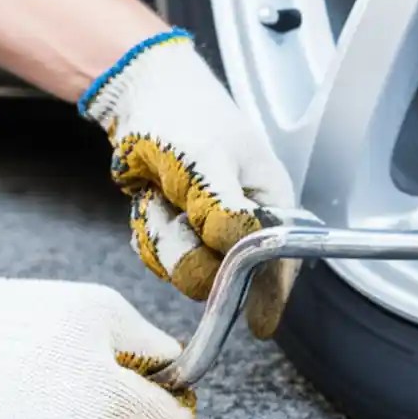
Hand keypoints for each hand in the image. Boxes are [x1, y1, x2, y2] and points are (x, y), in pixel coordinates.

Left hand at [81, 30, 299, 338]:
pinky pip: (159, 254)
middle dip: (190, 251)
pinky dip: (148, 231)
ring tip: (161, 195)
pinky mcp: (174, 225)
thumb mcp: (207, 162)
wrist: (138, 91)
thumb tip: (237, 253)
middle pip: (221, 273)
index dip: (271, 295)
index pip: (279, 260)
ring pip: (184, 266)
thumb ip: (223, 213)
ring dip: (163, 235)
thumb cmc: (185, 114)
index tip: (260, 327)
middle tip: (177, 213)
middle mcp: (241, 219)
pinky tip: (149, 201)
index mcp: (267, 201)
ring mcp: (205, 225)